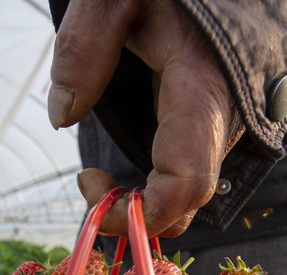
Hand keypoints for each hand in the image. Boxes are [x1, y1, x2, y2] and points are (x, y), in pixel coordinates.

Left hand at [49, 0, 244, 237]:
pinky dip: (157, 186)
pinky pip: (192, 173)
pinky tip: (127, 168)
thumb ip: (84, 50)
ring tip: (99, 177)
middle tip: (89, 181)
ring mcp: (224, 126)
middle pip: (188, 201)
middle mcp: (223, 119)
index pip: (184, 183)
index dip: (139, 210)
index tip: (88, 181)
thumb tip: (62, 115)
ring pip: (191, 192)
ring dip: (145, 201)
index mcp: (202, 89)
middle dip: (135, 212)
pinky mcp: (215, 126)